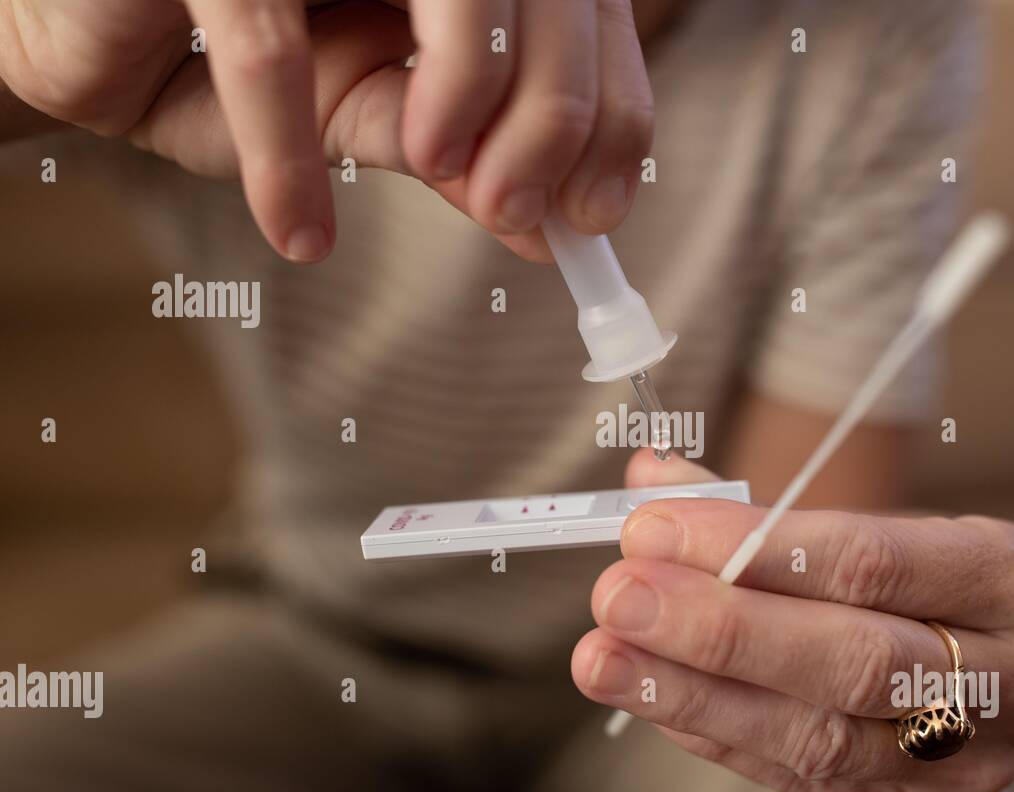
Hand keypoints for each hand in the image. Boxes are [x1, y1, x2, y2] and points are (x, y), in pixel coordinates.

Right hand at [0, 0, 651, 261]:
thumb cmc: (227, 71)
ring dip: (465, 105)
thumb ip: (454, 154)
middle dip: (552, 113)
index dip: (610, 108)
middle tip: (520, 215)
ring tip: (449, 186)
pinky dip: (288, 155)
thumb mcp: (362, 118)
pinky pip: (268, 47)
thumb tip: (550, 224)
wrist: (88, 45)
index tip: (597, 214)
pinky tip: (301, 232)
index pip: (581, 8)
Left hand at [573, 450, 1013, 791]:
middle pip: (851, 660)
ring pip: (819, 735)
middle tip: (618, 597)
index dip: (753, 546)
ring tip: (604, 657)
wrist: (965, 650)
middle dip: (718, 627)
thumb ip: (753, 504)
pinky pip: (802, 780)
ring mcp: (974, 760)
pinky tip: (655, 696)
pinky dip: (718, 735)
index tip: (652, 528)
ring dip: (694, 693)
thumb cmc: (906, 574)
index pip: (873, 562)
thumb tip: (649, 481)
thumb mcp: (859, 520)